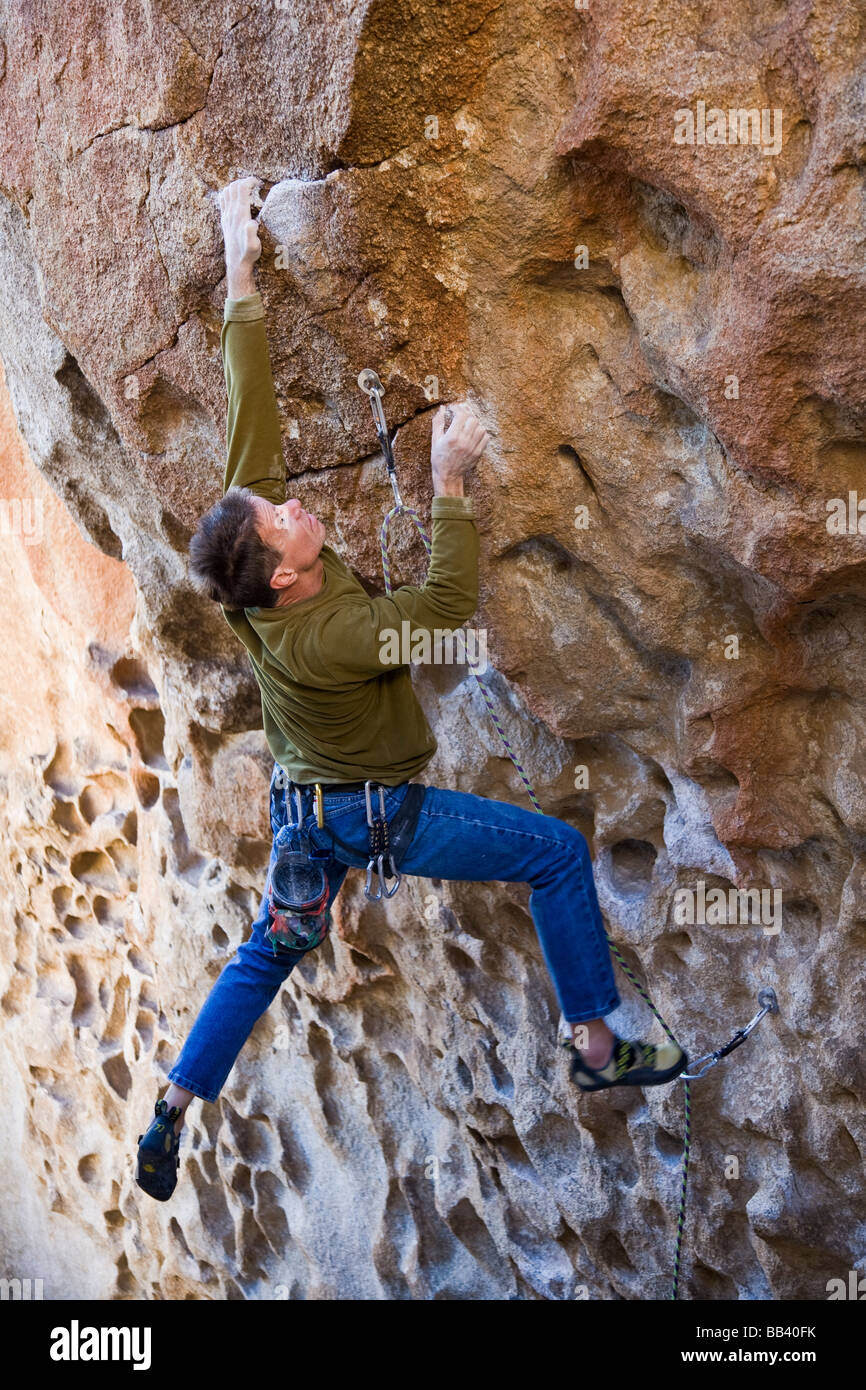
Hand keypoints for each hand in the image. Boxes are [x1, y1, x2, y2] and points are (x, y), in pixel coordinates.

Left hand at [219, 176, 261, 297]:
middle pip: (233, 187)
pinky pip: (223, 200)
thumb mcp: (254, 246)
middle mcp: (231, 213)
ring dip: (236, 186)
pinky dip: (229, 194)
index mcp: (240, 215)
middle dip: (244, 181)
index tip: (258, 182)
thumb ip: (252, 234)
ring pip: (227, 191)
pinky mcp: (224, 219)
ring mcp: (226, 216)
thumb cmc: (248, 254)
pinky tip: (236, 198)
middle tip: (254, 184)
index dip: (250, 181)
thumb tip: (252, 222)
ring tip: (246, 189)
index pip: (242, 189)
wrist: (236, 262)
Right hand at [431, 402, 488, 496]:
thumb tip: (441, 408)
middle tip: (461, 415)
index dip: (458, 408)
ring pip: (480, 427)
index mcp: (452, 437)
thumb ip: (438, 423)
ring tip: (468, 424)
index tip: (454, 408)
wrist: (448, 475)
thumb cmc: (439, 457)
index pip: (461, 415)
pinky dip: (481, 432)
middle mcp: (463, 441)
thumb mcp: (435, 440)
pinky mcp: (478, 453)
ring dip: (475, 423)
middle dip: (467, 414)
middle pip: (473, 419)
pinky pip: (485, 438)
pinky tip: (474, 432)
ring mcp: (472, 448)